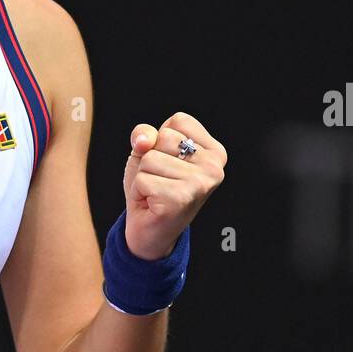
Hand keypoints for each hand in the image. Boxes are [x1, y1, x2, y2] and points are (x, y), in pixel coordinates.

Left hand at [122, 111, 227, 259]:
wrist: (149, 231)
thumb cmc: (153, 186)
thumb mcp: (148, 152)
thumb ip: (145, 135)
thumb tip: (143, 140)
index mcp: (215, 151)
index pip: (179, 120)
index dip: (161, 139)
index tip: (168, 163)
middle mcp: (214, 167)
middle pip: (164, 138)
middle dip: (150, 158)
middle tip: (160, 180)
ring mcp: (199, 184)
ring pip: (150, 158)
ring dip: (143, 176)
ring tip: (155, 192)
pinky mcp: (180, 199)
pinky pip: (142, 179)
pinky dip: (138, 191)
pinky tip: (151, 203)